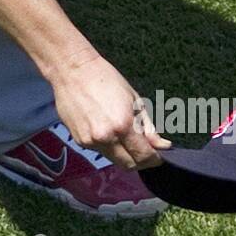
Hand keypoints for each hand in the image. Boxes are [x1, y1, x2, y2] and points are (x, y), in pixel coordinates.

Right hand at [49, 53, 171, 170]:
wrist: (72, 71)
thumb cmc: (105, 79)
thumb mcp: (134, 99)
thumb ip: (148, 127)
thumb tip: (163, 146)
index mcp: (122, 125)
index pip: (143, 156)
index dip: (155, 159)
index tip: (159, 156)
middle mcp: (105, 138)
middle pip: (129, 165)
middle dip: (141, 161)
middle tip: (146, 150)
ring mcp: (90, 141)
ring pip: (114, 159)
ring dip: (124, 153)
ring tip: (123, 134)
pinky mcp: (79, 141)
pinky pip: (100, 151)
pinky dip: (108, 146)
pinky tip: (106, 128)